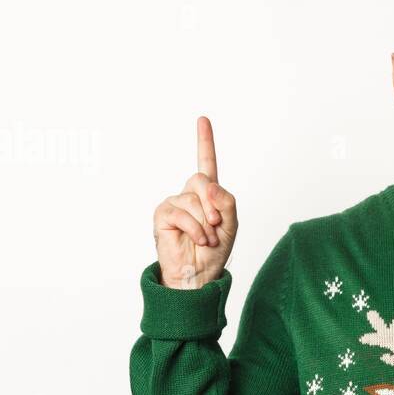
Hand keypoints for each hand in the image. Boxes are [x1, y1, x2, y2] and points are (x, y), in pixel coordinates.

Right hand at [153, 116, 238, 288]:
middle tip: (216, 224)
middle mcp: (189, 195)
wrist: (199, 275)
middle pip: (201, 179)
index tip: (203, 119)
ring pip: (193, 199)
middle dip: (213, 202)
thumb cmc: (214, 252)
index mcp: (208, 195)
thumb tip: (209, 185)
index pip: (206, 163)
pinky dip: (195, 229)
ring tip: (206, 239)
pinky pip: (181, 213)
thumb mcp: (231, 224)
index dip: (205, 141)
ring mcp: (174, 204)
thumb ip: (226, 201)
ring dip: (206, 222)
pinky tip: (198, 240)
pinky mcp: (162, 215)